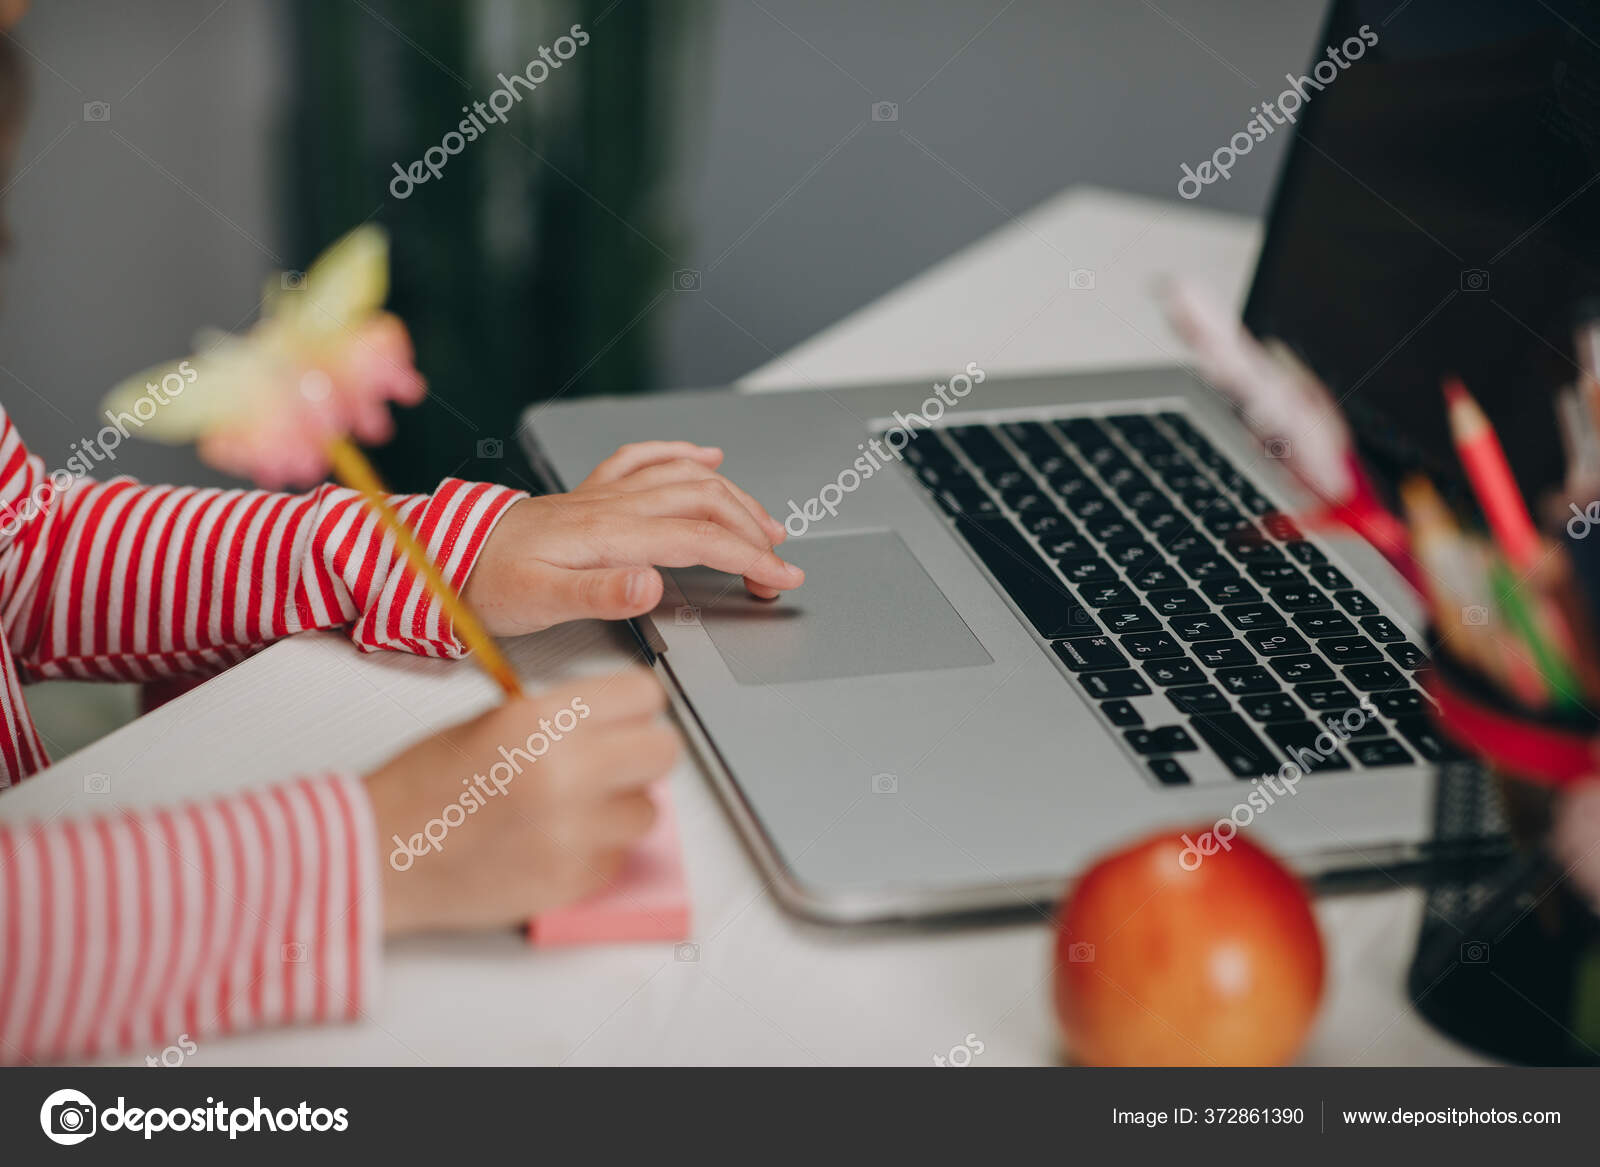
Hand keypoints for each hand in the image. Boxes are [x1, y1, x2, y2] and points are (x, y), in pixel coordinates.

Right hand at [365, 669, 678, 935]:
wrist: (382, 854)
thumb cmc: (423, 788)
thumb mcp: (491, 723)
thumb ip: (559, 718)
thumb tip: (611, 722)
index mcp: (543, 722)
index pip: (643, 696)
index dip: (636, 706)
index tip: (628, 716)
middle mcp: (567, 773)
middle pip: (664, 752)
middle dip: (642, 754)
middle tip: (616, 761)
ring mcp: (574, 832)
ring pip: (647, 811)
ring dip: (621, 807)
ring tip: (576, 807)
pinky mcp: (572, 881)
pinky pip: (617, 857)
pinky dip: (596, 850)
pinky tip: (555, 841)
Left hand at [463, 441, 802, 634]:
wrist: (448, 557)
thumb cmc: (490, 584)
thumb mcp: (541, 603)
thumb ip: (601, 594)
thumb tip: (652, 584)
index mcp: (609, 534)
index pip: (700, 540)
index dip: (749, 558)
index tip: (781, 578)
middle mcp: (612, 506)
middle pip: (705, 503)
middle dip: (754, 530)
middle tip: (781, 563)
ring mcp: (604, 496)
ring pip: (686, 479)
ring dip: (734, 497)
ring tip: (766, 523)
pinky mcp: (591, 495)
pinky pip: (645, 459)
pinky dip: (684, 454)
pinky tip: (707, 455)